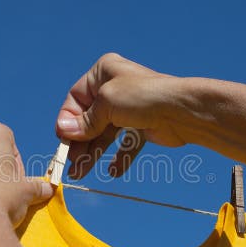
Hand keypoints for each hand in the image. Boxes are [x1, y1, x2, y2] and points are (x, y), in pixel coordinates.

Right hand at [56, 53, 182, 178]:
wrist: (182, 111)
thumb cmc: (143, 97)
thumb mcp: (106, 104)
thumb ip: (84, 121)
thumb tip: (62, 131)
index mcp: (103, 73)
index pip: (76, 99)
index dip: (68, 120)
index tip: (64, 141)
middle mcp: (114, 87)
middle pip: (89, 118)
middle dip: (79, 142)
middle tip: (70, 163)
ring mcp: (128, 107)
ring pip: (104, 133)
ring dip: (93, 153)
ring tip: (81, 173)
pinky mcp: (141, 124)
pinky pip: (124, 143)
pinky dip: (119, 157)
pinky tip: (113, 171)